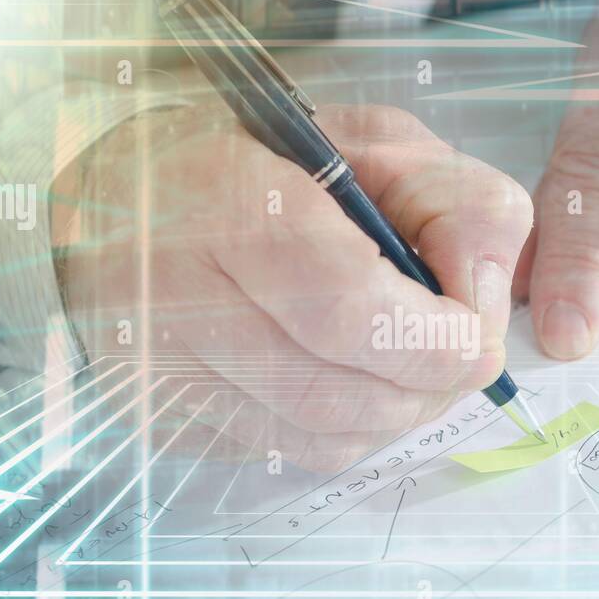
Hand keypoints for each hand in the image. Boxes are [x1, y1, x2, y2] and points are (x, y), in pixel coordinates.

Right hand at [56, 103, 531, 470]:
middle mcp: (180, 297)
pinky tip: (342, 377)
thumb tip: (485, 306)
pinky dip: (340, 428)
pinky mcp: (162, 418)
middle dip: (429, 385)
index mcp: (231, 202)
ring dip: (393, 412)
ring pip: (321, 440)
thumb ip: (453, 205)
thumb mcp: (375, 144)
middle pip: (341, 393)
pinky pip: (285, 454)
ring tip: (406, 364)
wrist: (113, 201)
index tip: (474, 331)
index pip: (351, 309)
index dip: (434, 340)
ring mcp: (161, 372)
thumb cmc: (258, 163)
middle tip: (455, 354)